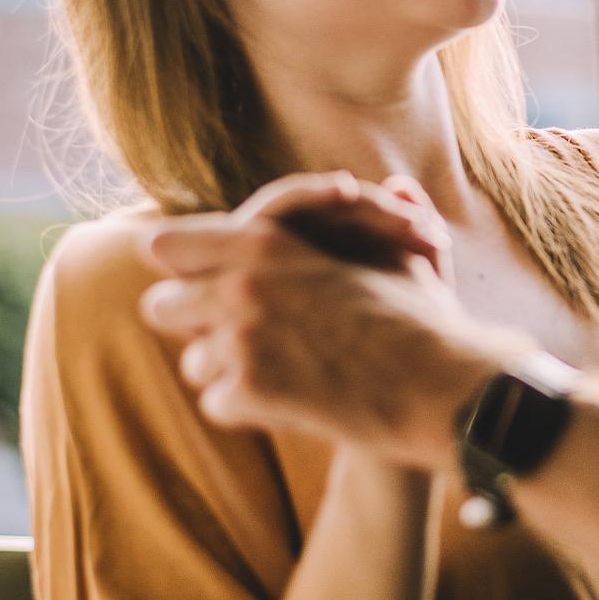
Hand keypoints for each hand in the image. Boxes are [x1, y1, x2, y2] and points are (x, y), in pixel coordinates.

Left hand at [138, 172, 518, 468]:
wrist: (438, 384)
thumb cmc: (423, 316)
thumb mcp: (399, 251)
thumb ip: (371, 219)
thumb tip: (398, 188)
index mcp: (263, 243)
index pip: (165, 244)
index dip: (179, 266)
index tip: (190, 281)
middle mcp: (239, 286)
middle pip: (159, 307)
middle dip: (191, 325)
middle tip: (228, 338)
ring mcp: (240, 339)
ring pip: (193, 364)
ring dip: (227, 373)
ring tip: (277, 375)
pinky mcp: (250, 390)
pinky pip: (218, 405)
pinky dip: (250, 411)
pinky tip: (292, 404)